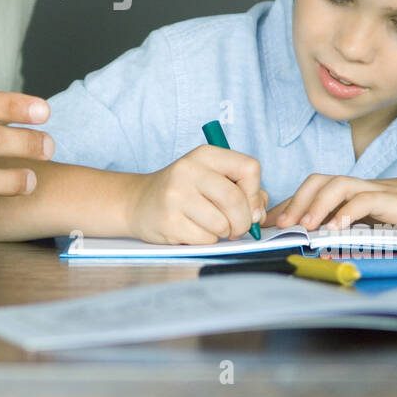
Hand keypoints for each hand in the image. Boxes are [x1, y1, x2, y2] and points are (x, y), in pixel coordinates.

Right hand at [127, 146, 268, 243]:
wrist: (139, 201)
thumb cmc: (185, 191)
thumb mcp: (212, 178)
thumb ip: (243, 191)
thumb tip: (257, 215)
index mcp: (205, 155)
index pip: (249, 168)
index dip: (255, 192)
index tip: (249, 205)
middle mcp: (188, 170)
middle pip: (236, 199)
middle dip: (243, 221)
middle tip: (237, 227)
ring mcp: (176, 195)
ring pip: (222, 224)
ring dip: (224, 233)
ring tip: (212, 227)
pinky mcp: (169, 221)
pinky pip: (205, 239)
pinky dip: (207, 240)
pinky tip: (194, 231)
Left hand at [263, 172, 396, 232]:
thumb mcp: (382, 225)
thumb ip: (356, 232)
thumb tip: (325, 251)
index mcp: (354, 193)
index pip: (313, 191)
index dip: (290, 205)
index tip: (269, 224)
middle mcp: (361, 187)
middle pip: (318, 181)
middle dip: (295, 201)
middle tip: (280, 225)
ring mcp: (378, 190)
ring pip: (337, 185)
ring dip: (316, 205)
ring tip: (305, 226)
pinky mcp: (396, 200)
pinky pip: (366, 199)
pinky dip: (348, 212)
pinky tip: (337, 228)